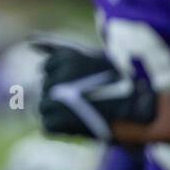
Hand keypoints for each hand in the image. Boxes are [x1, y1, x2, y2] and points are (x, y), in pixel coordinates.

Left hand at [33, 38, 156, 140]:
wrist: (140, 110)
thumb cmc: (118, 83)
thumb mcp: (91, 58)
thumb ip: (58, 49)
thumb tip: (29, 40)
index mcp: (65, 60)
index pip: (47, 68)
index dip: (64, 78)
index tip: (82, 84)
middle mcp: (56, 77)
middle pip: (46, 89)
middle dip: (62, 96)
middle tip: (87, 102)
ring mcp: (53, 100)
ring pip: (44, 108)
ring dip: (61, 113)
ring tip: (84, 114)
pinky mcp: (56, 121)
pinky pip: (48, 125)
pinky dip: (62, 129)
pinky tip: (80, 125)